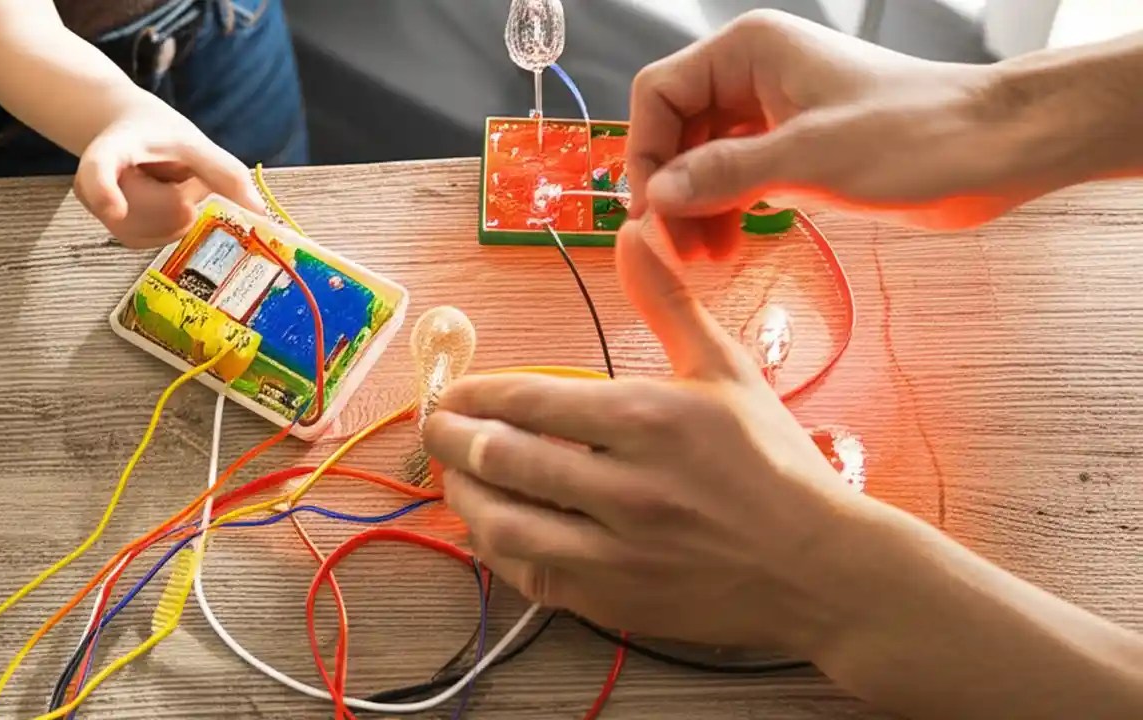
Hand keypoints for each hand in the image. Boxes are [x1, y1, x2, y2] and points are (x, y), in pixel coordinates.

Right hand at [73, 104, 264, 247]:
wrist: (123, 132)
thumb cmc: (155, 133)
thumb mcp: (190, 140)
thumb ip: (224, 171)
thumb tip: (260, 210)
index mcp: (107, 152)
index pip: (96, 172)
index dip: (103, 192)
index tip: (114, 210)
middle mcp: (93, 189)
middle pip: (162, 212)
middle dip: (187, 196)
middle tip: (176, 172)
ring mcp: (104, 216)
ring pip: (166, 231)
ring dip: (184, 211)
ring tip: (167, 183)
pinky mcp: (120, 234)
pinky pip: (163, 241)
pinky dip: (177, 224)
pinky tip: (166, 201)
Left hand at [424, 216, 875, 652]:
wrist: (822, 567)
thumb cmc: (775, 463)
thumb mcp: (726, 369)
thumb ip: (668, 302)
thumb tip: (632, 231)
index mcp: (648, 419)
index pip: (528, 400)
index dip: (474, 393)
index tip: (452, 390)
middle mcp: (626, 485)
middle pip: (502, 459)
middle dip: (451, 439)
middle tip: (435, 429)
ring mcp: (618, 550)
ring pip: (504, 524)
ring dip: (464, 497)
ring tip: (453, 478)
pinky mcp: (615, 601)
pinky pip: (530, 575)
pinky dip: (497, 550)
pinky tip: (492, 529)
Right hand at [628, 10, 1067, 259]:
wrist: (990, 149)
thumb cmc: (917, 134)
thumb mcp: (809, 157)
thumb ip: (724, 175)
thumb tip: (656, 197)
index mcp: (750, 52)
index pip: (660, 96)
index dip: (645, 154)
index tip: (651, 212)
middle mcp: (753, 75)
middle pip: (675, 131)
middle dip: (671, 189)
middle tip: (677, 248)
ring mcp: (772, 112)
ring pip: (701, 160)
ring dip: (694, 207)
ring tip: (706, 257)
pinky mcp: (793, 148)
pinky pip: (734, 177)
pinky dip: (724, 210)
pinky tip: (729, 244)